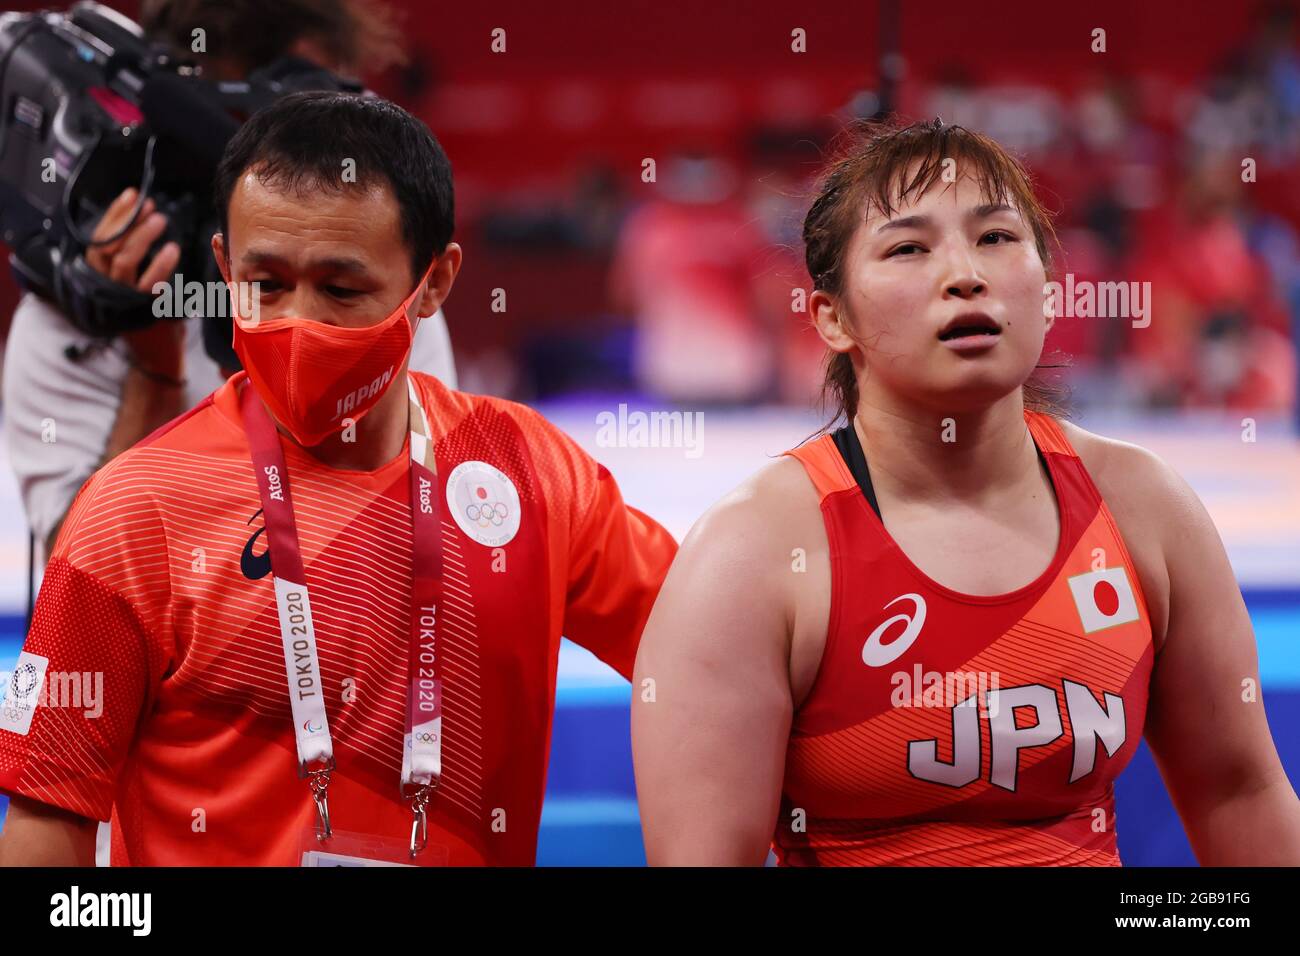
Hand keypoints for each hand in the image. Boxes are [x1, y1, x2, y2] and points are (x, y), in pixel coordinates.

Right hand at [86, 187, 185, 379]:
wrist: (153, 352)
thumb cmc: (146, 311)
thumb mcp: (133, 280)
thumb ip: (131, 254)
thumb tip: (143, 220)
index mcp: (98, 273)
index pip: (100, 237)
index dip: (116, 214)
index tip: (133, 195)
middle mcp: (103, 283)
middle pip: (108, 245)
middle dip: (129, 221)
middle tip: (150, 206)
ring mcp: (120, 296)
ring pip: (124, 260)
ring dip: (142, 237)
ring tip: (160, 221)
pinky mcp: (140, 309)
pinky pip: (147, 284)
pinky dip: (160, 265)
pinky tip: (172, 249)